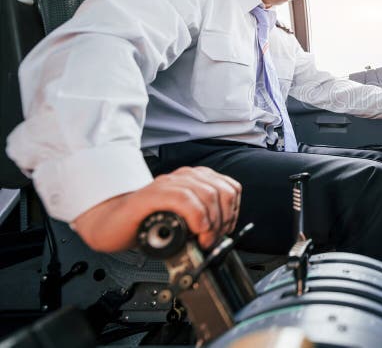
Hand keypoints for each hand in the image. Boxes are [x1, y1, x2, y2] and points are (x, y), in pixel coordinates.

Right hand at [72, 166, 241, 251]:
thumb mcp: (184, 220)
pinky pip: (185, 199)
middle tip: (212, 239)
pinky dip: (197, 218)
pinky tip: (194, 232)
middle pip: (223, 192)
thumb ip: (203, 218)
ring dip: (211, 223)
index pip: (230, 188)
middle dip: (224, 220)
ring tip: (203, 240)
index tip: (223, 231)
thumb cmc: (145, 223)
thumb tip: (223, 233)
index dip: (233, 213)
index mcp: (194, 180)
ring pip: (208, 194)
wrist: (111, 225)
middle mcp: (183, 178)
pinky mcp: (154, 194)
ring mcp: (168, 184)